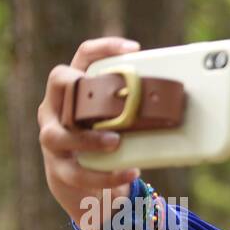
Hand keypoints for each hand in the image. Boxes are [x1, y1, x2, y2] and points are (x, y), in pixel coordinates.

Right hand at [37, 36, 143, 229]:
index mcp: (74, 90)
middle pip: (59, 82)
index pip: (83, 57)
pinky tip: (129, 171)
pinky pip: (77, 172)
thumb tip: (177, 105)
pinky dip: (104, 175)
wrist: (80, 182)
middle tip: (112, 98)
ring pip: (58, 135)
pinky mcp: (60, 169)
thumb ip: (133, 110)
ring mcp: (53, 138)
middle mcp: (56, 108)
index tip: (134, 48)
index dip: (105, 48)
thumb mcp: (117, 121)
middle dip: (82, 84)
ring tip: (116, 142)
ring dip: (88, 139)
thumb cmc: (104, 141)